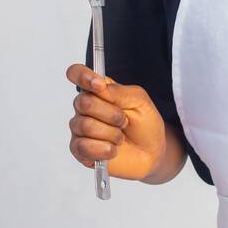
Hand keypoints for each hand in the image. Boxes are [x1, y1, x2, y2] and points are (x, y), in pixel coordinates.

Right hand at [65, 63, 166, 180]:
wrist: (151, 153)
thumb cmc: (145, 124)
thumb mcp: (139, 101)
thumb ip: (117, 91)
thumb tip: (98, 86)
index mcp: (97, 90)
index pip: (76, 74)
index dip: (82, 76)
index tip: (98, 85)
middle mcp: (84, 108)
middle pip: (83, 103)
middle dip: (111, 114)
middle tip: (124, 121)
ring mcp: (79, 129)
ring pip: (86, 125)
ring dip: (111, 133)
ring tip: (120, 138)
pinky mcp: (79, 150)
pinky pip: (83, 146)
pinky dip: (104, 149)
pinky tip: (113, 149)